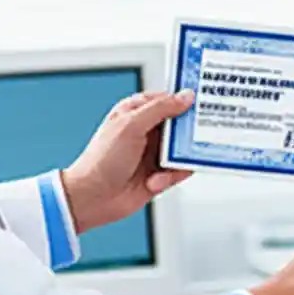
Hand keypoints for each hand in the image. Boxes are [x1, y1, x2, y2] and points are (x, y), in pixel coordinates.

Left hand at [60, 90, 194, 232]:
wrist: (92, 198)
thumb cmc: (102, 159)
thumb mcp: (132, 125)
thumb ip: (161, 109)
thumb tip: (185, 96)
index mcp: (136, 112)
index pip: (167, 99)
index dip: (183, 99)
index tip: (201, 101)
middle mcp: (146, 131)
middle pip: (179, 124)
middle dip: (188, 130)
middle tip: (201, 131)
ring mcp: (153, 154)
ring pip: (182, 149)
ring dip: (179, 157)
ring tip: (171, 163)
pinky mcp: (159, 175)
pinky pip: (179, 171)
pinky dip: (172, 176)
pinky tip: (156, 180)